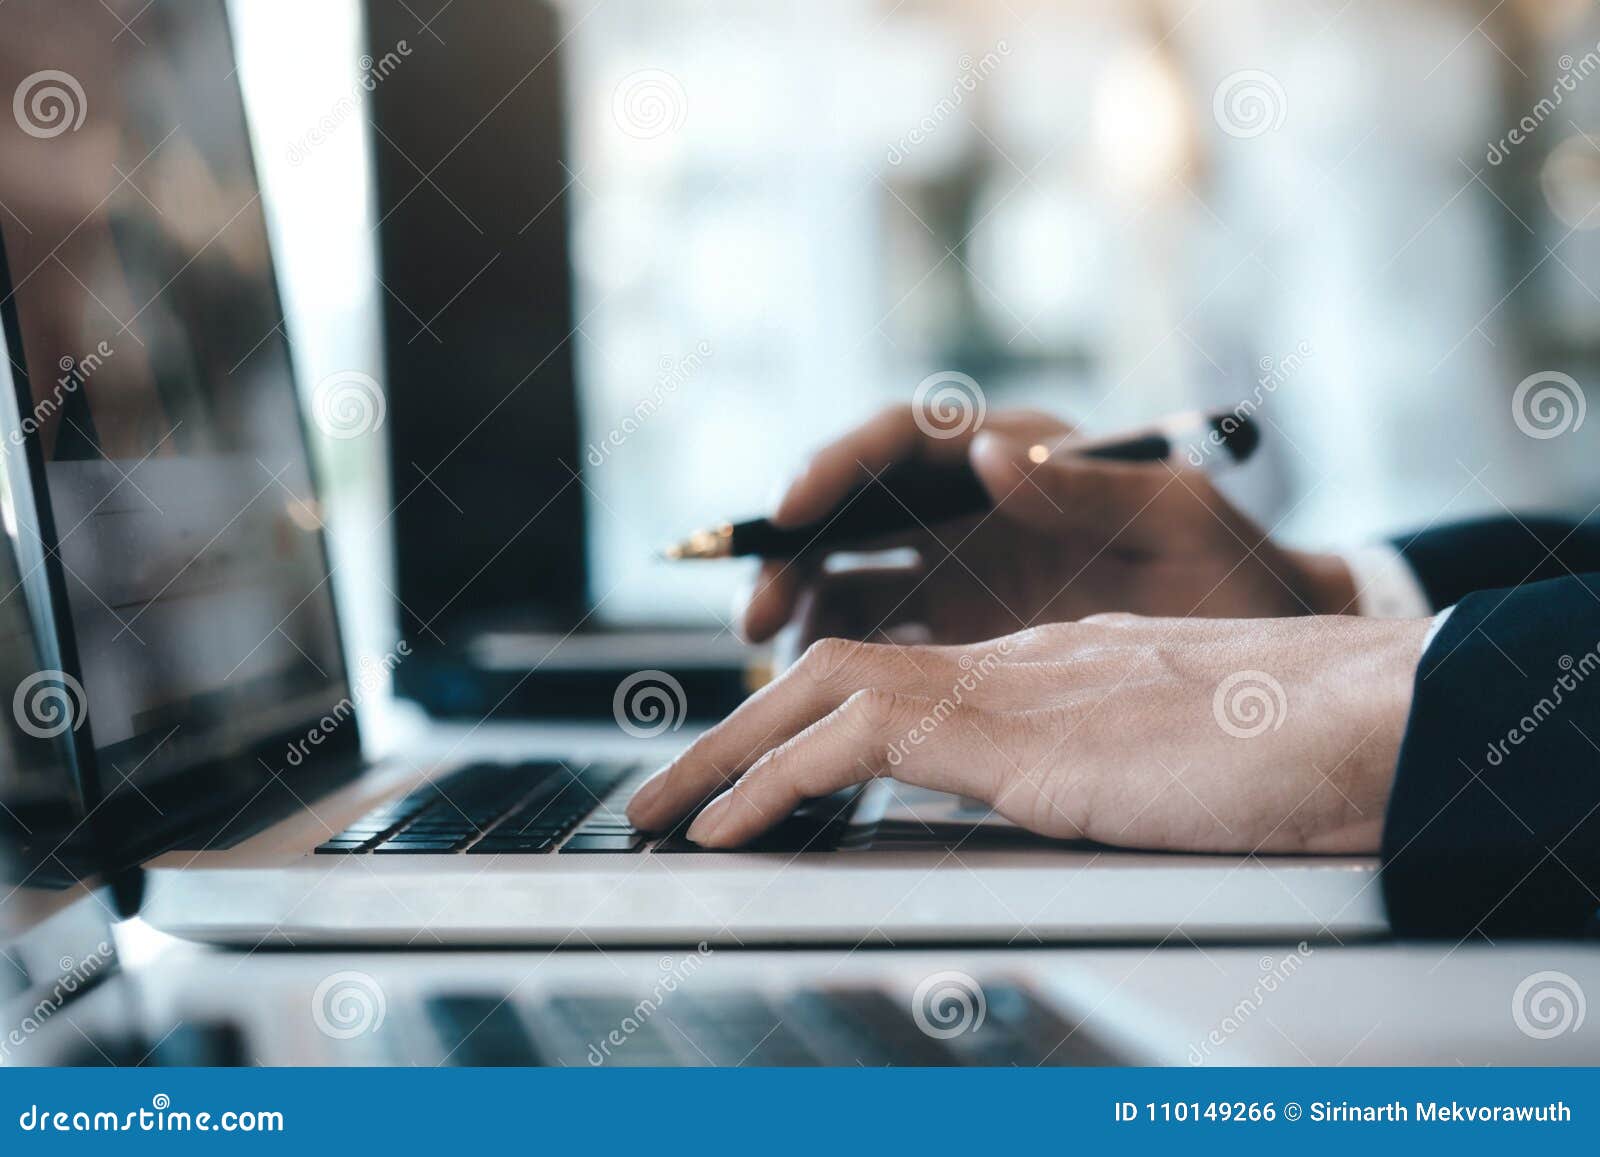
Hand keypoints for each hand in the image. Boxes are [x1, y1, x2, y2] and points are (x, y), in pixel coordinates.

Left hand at [628, 614, 1430, 852]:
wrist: (1360, 715)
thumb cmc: (1298, 750)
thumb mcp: (1182, 752)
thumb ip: (1109, 756)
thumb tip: (1073, 786)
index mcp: (1052, 671)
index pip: (900, 684)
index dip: (816, 728)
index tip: (762, 779)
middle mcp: (1013, 663)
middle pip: (836, 674)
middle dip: (738, 738)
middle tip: (667, 794)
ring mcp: (1005, 688)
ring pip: (819, 696)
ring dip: (725, 759)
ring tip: (659, 814)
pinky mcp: (1004, 730)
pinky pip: (847, 745)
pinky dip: (770, 786)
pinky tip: (726, 831)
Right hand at [738, 407, 1356, 645]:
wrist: (1268, 646)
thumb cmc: (1236, 570)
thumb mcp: (1178, 519)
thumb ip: (1087, 488)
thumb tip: (985, 454)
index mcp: (1019, 456)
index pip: (905, 441)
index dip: (838, 465)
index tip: (794, 507)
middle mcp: (976, 507)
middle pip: (856, 507)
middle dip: (794, 545)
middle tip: (760, 603)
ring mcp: (966, 570)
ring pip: (852, 569)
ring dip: (800, 596)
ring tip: (769, 644)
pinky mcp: (965, 632)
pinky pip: (879, 629)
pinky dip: (835, 647)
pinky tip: (812, 679)